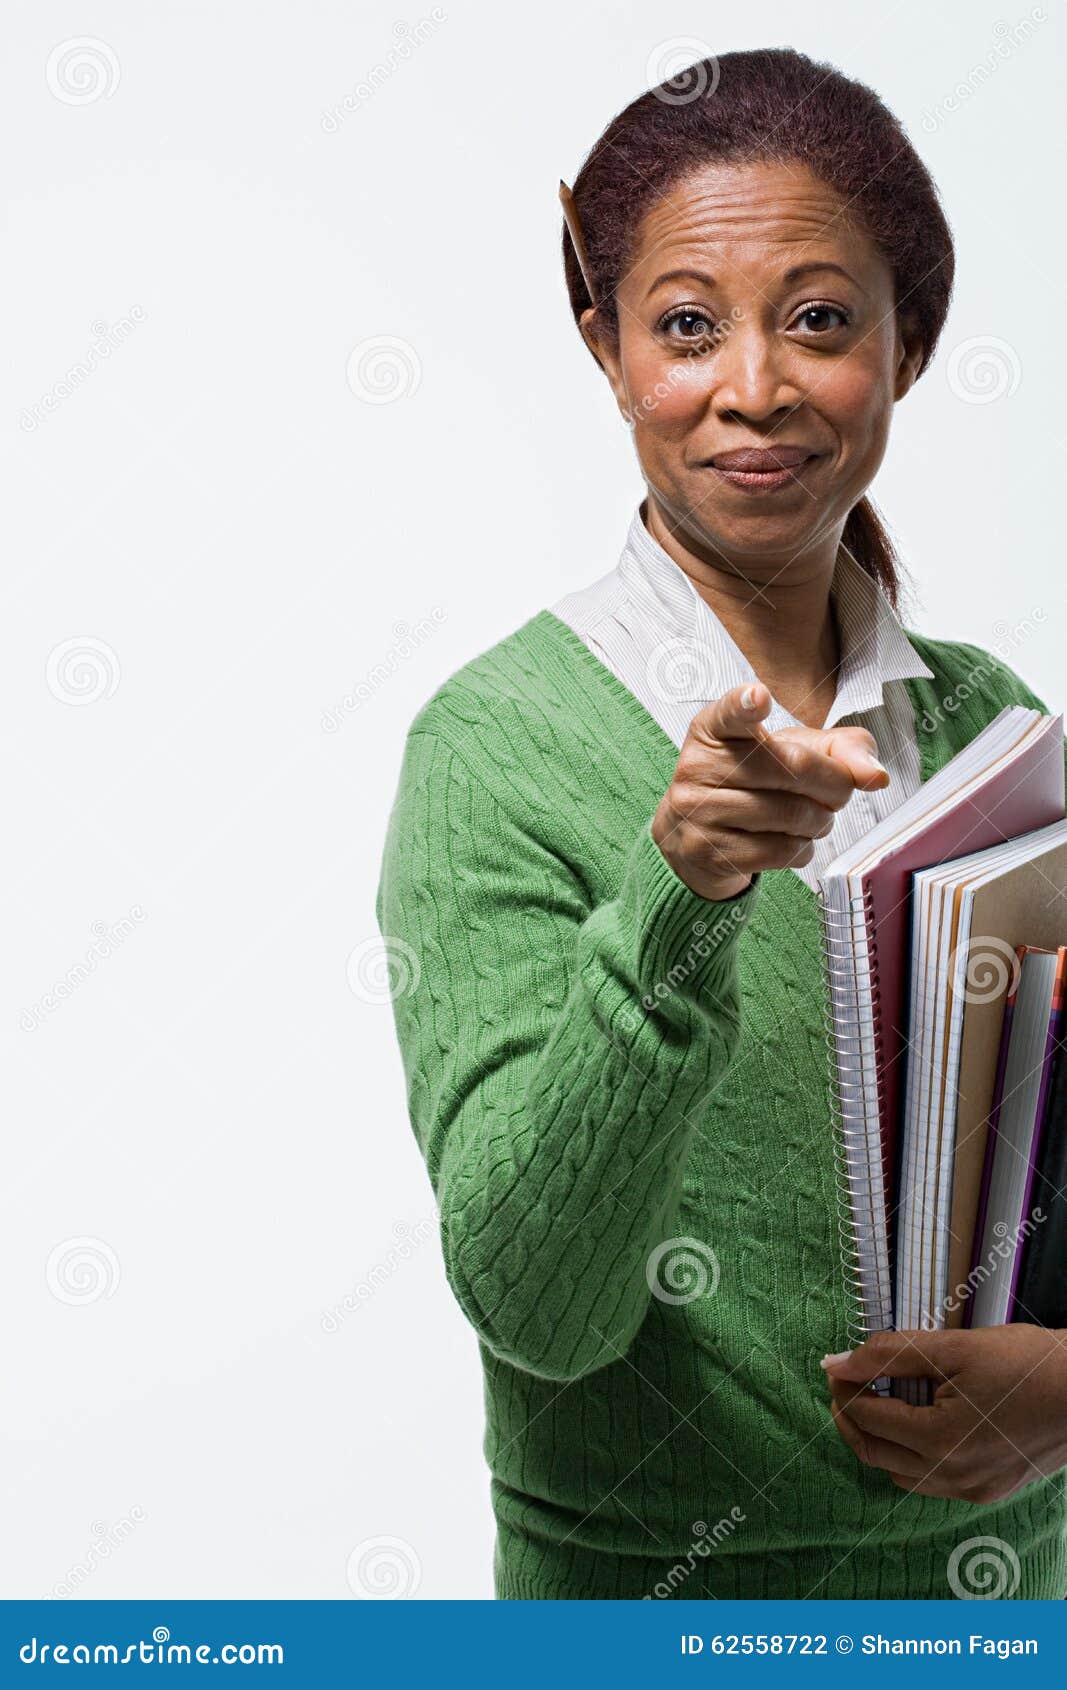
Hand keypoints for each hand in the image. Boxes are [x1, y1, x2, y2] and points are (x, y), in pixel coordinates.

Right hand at [651, 680, 889, 901]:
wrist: (700, 835)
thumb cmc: (755, 781)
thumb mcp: (793, 750)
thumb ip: (841, 749)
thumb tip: (876, 776)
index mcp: (714, 728)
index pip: (730, 712)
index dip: (746, 704)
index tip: (758, 697)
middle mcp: (699, 765)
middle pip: (795, 767)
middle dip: (834, 785)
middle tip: (836, 792)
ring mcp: (699, 811)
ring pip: (793, 814)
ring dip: (820, 821)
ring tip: (812, 817)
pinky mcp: (710, 851)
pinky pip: (782, 851)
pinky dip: (803, 847)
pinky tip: (792, 839)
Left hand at [824, 1325, 1066, 1502]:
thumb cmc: (1028, 1365)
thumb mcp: (953, 1348)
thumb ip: (890, 1355)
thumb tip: (837, 1363)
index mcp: (940, 1442)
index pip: (868, 1418)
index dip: (844, 1388)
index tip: (835, 1366)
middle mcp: (953, 1477)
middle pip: (877, 1455)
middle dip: (852, 1419)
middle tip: (844, 1385)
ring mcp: (973, 1489)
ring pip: (902, 1475)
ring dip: (880, 1442)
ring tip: (877, 1402)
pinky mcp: (989, 1490)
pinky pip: (933, 1481)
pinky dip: (912, 1456)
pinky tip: (915, 1425)